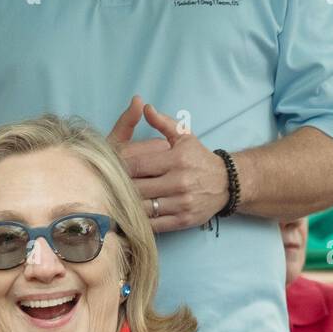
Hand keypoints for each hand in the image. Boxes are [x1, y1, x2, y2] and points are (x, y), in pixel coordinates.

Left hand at [106, 95, 228, 231]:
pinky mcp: (183, 220)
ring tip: (115, 201)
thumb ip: (163, 122)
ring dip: (128, 205)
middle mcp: (180, 182)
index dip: (119, 167)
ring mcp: (182, 203)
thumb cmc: (200, 159)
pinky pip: (155, 224)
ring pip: (145, 207)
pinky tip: (131, 217)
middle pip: (138, 187)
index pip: (138, 164)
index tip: (109, 168)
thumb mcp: (184, 137)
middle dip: (120, 187)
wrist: (226, 184)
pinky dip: (141, 222)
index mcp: (176, 159)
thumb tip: (144, 107)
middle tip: (106, 186)